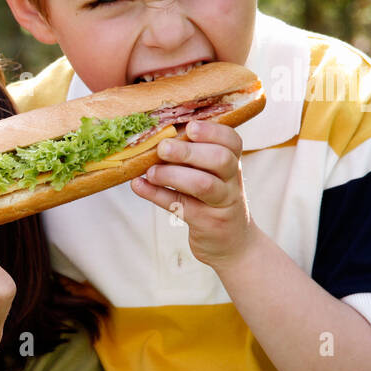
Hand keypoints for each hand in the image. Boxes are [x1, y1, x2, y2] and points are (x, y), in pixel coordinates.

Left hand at [130, 120, 256, 269]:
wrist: (232, 244)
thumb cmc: (213, 201)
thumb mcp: (212, 177)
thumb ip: (192, 158)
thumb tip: (154, 137)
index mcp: (232, 163)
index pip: (231, 140)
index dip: (212, 131)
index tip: (190, 127)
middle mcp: (232, 180)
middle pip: (220, 159)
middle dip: (188, 151)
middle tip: (162, 147)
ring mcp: (222, 203)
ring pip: (203, 184)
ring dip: (172, 175)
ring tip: (150, 172)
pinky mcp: (207, 223)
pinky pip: (181, 206)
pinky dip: (157, 195)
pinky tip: (138, 186)